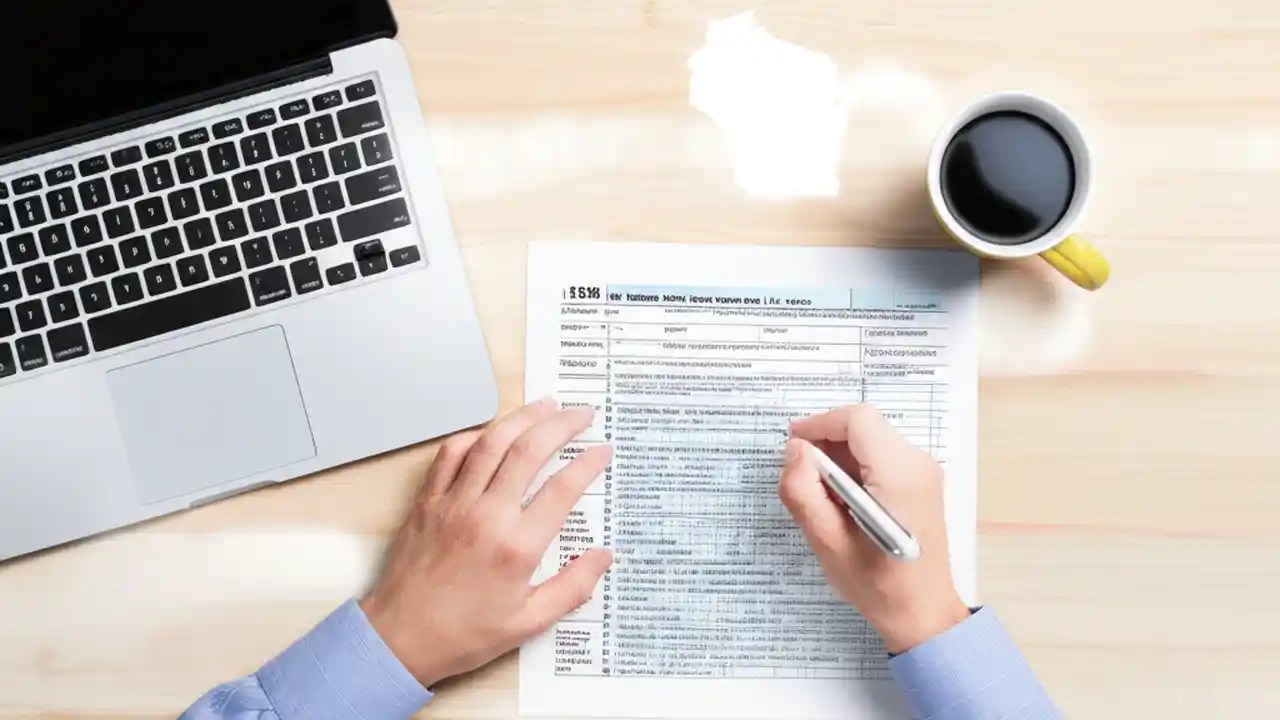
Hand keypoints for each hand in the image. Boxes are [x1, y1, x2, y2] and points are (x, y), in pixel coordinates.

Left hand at [361, 398, 612, 686]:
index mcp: (517, 547)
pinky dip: (476, 435)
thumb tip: (603, 557)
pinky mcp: (429, 502)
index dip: (588, 462)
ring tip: (546, 406)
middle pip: (530, 451)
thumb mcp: (529, 622)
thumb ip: (572, 587)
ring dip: (523, 417)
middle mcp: (487, 516)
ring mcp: (454, 504)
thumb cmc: (462, 634)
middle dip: (562, 425)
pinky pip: (452, 454)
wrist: (399, 639)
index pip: (563, 488)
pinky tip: (493, 431)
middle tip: (582, 414)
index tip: (602, 451)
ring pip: (493, 442)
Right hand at [779, 405, 968, 653]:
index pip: (857, 420)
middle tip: (802, 479)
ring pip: (870, 439)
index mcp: (899, 475)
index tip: (792, 447)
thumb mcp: (828, 542)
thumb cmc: (877, 585)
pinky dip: (855, 468)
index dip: (819, 425)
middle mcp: (918, 464)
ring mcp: (923, 472)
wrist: (923, 613)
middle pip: (864, 427)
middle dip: (827, 443)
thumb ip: (804, 491)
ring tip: (823, 498)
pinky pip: (881, 456)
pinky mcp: (921, 482)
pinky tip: (843, 502)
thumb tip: (794, 450)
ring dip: (839, 458)